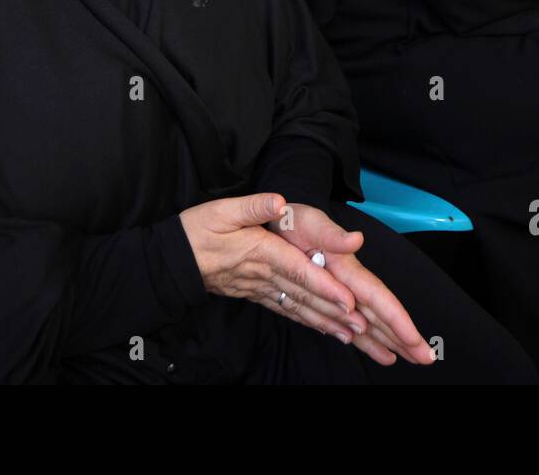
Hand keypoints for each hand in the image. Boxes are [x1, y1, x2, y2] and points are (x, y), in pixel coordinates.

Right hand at [179, 193, 364, 343]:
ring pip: (298, 307)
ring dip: (326, 322)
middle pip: (305, 295)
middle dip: (335, 312)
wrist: (172, 260)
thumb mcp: (222, 210)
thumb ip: (253, 206)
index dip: (324, 286)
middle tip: (365, 328)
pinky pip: (287, 310)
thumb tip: (279, 201)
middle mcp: (264, 274)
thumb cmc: (197, 230)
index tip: (348, 300)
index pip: (298, 270)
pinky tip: (325, 329)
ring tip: (354, 336)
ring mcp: (260, 288)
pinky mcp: (256, 294)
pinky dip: (308, 321)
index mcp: (260, 251)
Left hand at [270, 204, 434, 365]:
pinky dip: (366, 340)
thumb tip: (356, 240)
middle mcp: (347, 284)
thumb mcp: (309, 223)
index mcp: (347, 267)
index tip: (414, 339)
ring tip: (412, 358)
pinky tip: (381, 352)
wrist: (277, 223)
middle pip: (380, 314)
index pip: (378, 297)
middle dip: (403, 336)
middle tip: (427, 358)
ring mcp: (339, 294)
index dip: (396, 319)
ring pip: (369, 322)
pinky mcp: (327, 300)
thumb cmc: (294, 222)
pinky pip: (349, 325)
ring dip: (390, 340)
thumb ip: (332, 235)